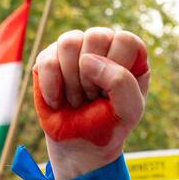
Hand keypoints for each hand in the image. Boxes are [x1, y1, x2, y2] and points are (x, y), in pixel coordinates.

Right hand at [33, 27, 149, 179]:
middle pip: (96, 36)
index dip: (117, 66)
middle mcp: (104, 44)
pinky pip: (48, 59)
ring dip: (73, 81)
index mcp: (130, 55)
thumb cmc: (109, 125)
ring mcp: (76, 47)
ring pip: (69, 42)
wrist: (80, 144)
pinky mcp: (50, 56)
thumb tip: (86, 59)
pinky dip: (53, 86)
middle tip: (94, 97)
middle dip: (93, 76)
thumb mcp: (129, 111)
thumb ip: (121, 82)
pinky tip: (58, 101)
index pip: (125, 39)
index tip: (113, 92)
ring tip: (78, 99)